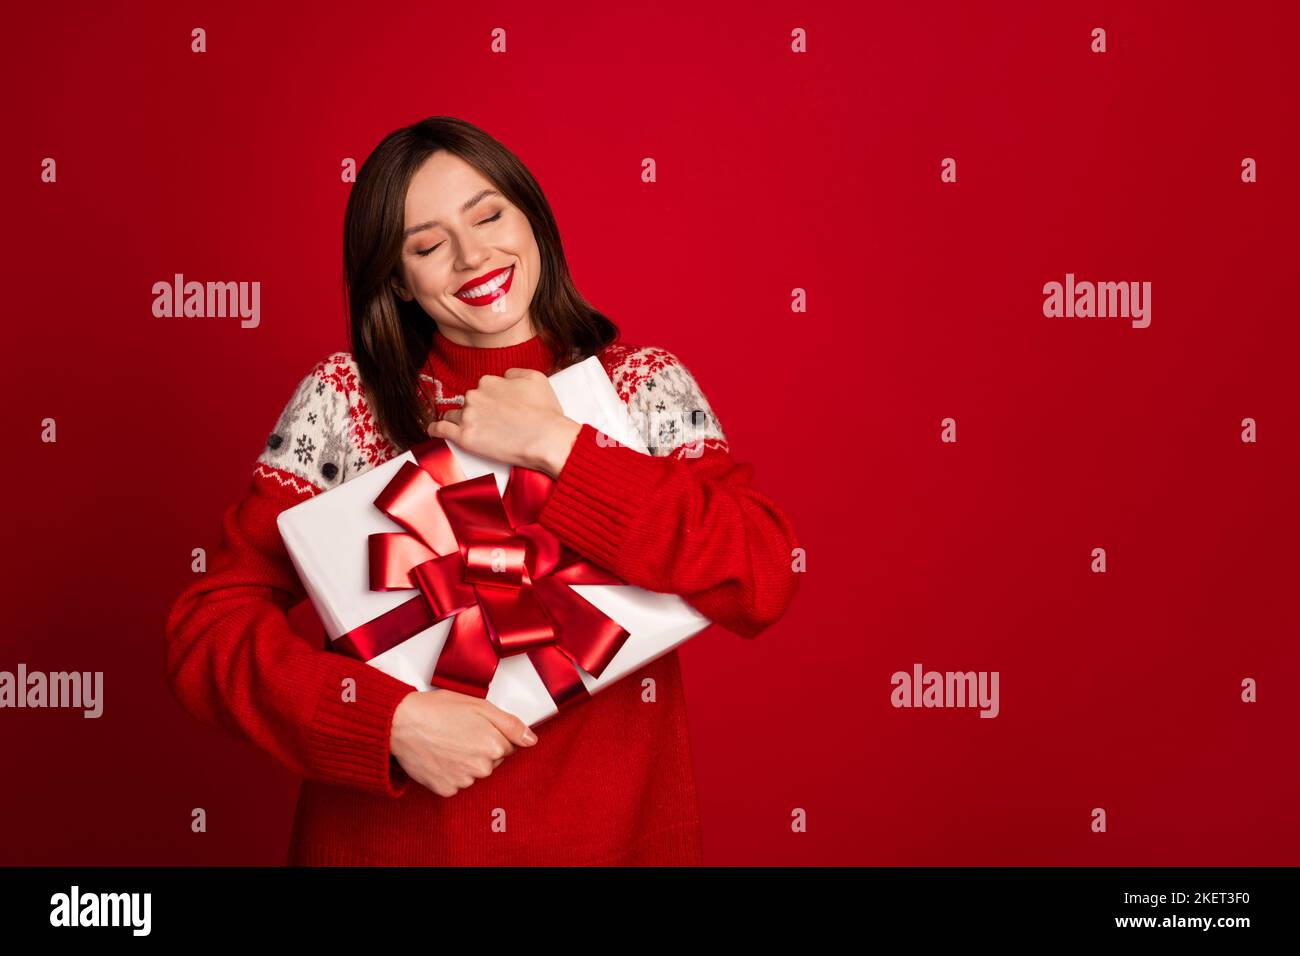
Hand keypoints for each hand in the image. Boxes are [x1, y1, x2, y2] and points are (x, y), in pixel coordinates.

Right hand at [389, 689, 537, 798]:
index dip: (492, 734)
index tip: (476, 727)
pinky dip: (449, 773)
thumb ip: (511, 724)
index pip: (508, 747)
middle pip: (492, 761)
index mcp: (494, 746)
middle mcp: (482, 768)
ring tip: (446, 743)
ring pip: (474, 773)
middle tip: (459, 732)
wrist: (401, 724)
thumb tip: (531, 739)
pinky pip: (456, 783)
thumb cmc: (436, 710)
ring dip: (465, 762)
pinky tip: (439, 756)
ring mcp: (463, 781)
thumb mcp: (480, 706)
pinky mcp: (446, 789)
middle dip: (480, 748)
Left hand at [427, 368, 581, 477]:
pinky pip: (441, 429)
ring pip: (454, 414)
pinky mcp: (465, 437)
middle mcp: (475, 395)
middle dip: (477, 410)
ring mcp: (468, 416)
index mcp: (489, 381)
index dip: (490, 399)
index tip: (497, 408)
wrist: (547, 438)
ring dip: (458, 419)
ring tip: (470, 429)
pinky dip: (436, 429)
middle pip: (468, 401)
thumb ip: (515, 373)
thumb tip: (505, 376)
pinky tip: (434, 430)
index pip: (482, 388)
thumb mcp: (536, 378)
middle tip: (493, 423)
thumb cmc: (545, 412)